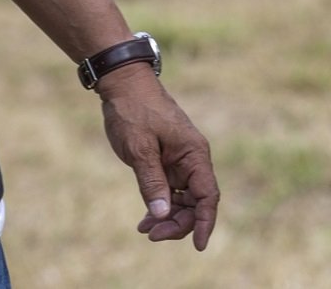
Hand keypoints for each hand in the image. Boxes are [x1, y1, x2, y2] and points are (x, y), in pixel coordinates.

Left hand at [94, 68, 218, 249]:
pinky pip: (169, 192)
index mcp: (194, 153)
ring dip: (167, 218)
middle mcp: (191, 159)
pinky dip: (159, 207)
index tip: (198, 246)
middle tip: (152, 235)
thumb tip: (163, 215)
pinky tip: (145, 220)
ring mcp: (178, 162)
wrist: (123, 84)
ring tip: (145, 230)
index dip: (205, 222)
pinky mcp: (165, 162)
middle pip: (195, 203)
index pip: (208, 195)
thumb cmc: (134, 110)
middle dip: (178, 223)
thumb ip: (152, 182)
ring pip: (182, 201)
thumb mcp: (140, 148)